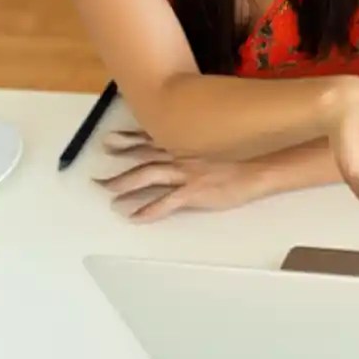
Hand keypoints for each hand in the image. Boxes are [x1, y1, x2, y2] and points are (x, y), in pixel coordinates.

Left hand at [94, 130, 269, 220]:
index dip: (128, 141)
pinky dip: (148, 210)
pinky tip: (135, 217)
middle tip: (98, 180)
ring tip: (110, 199)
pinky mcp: (194, 192)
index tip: (110, 141)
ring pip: (148, 177)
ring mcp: (186, 174)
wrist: (260, 167)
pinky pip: (165, 202)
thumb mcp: (217, 144)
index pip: (151, 141)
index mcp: (185, 144)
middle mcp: (181, 156)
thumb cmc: (244, 156)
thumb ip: (198, 145)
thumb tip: (187, 146)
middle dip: (119, 169)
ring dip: (126, 187)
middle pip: (142, 160)